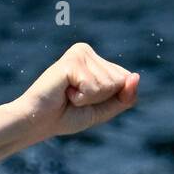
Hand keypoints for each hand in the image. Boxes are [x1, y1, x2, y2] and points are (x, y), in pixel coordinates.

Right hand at [14, 42, 138, 140]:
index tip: (86, 100)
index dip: (110, 99)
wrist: (37, 122)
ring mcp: (79, 53)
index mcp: (96, 59)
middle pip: (119, 82)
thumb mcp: (104, 109)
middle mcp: (87, 51)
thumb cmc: (68, 115)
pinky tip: (65, 93)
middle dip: (100, 99)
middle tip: (76, 99)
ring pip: (108, 85)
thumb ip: (125, 97)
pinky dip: (81, 99)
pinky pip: (94, 88)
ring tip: (69, 95)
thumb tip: (136, 77)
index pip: (125, 80)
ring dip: (90, 99)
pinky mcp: (71, 62)